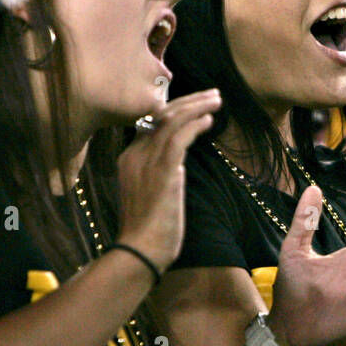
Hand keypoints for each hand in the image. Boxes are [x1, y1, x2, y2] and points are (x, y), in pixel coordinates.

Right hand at [115, 89, 220, 272]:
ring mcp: (146, 162)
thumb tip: (175, 167)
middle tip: (212, 94)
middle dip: (189, 101)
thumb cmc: (149, 230)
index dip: (176, 109)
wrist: (140, 251)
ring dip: (196, 107)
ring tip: (216, 100)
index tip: (197, 104)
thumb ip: (159, 175)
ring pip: (172, 121)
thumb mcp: (150, 195)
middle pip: (161, 115)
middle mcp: (134, 155)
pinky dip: (194, 124)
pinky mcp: (162, 171)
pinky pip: (178, 137)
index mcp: (128, 158)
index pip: (153, 123)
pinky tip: (209, 120)